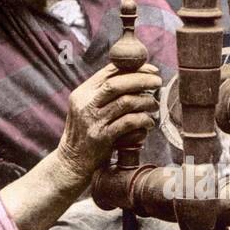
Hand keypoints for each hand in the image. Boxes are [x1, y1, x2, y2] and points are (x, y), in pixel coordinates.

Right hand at [58, 61, 161, 183]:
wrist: (72, 161)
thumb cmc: (87, 132)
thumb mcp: (88, 108)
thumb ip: (104, 94)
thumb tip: (135, 76)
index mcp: (83, 92)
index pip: (109, 72)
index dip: (134, 68)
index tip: (151, 70)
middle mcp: (86, 104)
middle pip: (117, 84)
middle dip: (141, 80)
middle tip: (157, 82)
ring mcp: (93, 121)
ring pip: (125, 102)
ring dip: (145, 101)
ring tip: (154, 105)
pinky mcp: (102, 137)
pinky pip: (128, 122)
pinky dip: (143, 120)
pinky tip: (149, 123)